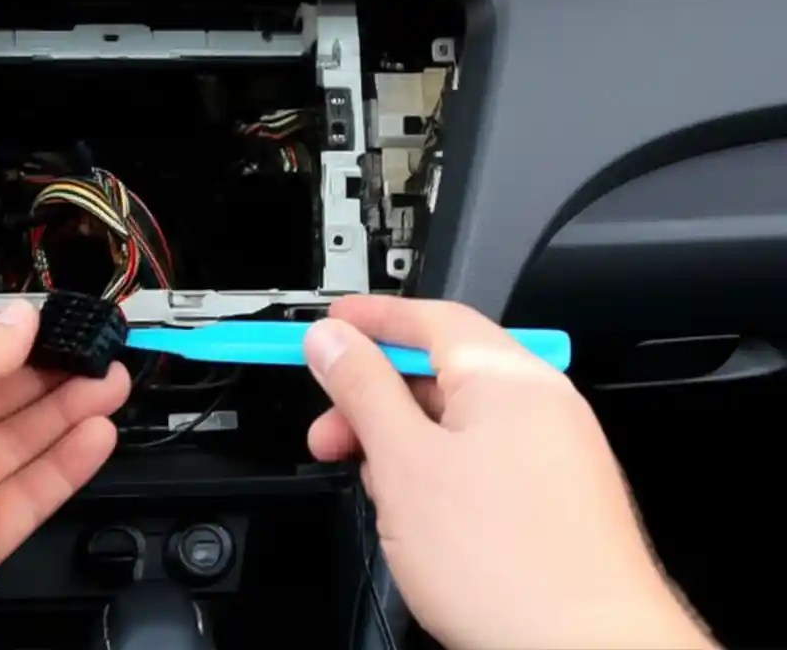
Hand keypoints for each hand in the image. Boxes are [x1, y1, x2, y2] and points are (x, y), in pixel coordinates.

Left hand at [0, 302, 129, 648]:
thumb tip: (16, 321)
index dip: (3, 332)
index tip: (51, 320)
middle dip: (45, 369)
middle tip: (94, 351)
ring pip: (17, 443)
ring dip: (65, 411)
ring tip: (108, 384)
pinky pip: (29, 495)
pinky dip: (66, 466)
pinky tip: (93, 437)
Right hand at [303, 295, 712, 648]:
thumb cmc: (510, 567)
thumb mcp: (404, 462)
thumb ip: (362, 390)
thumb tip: (332, 343)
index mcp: (508, 378)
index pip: (429, 317)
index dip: (369, 319)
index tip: (330, 327)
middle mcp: (542, 405)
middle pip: (440, 372)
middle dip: (373, 398)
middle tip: (330, 430)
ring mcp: (555, 453)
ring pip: (458, 423)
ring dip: (402, 442)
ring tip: (374, 488)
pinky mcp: (556, 499)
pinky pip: (482, 462)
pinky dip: (437, 474)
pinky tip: (414, 515)